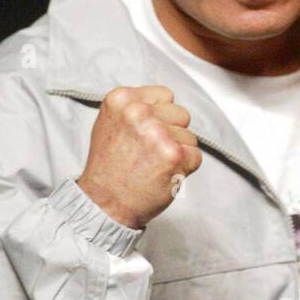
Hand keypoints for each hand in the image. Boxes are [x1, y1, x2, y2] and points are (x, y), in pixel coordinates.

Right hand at [77, 85, 201, 229]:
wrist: (104, 204)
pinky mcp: (174, 154)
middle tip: (149, 154)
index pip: (165, 96)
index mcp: (122, 99)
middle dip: (171, 134)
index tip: (146, 135)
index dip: (160, 117)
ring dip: (178, 152)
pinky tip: (163, 175)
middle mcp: (139, 112)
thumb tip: (163, 103)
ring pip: (189, 136)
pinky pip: (196, 155)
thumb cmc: (108, 169)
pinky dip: (185, 169)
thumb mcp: (109, 124)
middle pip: (181, 114)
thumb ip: (134, 108)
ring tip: (153, 166)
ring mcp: (158, 133)